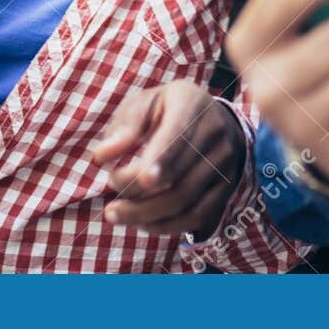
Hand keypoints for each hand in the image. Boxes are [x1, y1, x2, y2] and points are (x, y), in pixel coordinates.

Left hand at [93, 81, 244, 237]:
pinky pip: (197, 216)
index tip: (142, 179)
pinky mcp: (226, 187)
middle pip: (177, 176)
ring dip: (146, 215)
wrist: (213, 118)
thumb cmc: (167, 110)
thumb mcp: (144, 103)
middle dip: (137, 194)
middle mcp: (215, 133)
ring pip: (185, 201)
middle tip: (108, 204)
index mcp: (192, 105)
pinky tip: (142, 223)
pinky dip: (166, 225)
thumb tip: (101, 156)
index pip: (178, 134)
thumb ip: (124, 127)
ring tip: (116, 216)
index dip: (162, 158)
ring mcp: (225, 163)